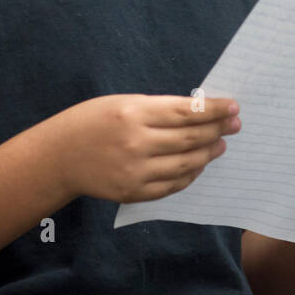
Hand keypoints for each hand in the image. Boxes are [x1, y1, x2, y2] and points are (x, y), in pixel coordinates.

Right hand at [52, 92, 239, 204]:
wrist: (60, 156)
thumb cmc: (93, 121)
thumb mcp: (123, 102)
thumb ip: (159, 109)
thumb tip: (200, 113)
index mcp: (133, 113)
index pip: (186, 112)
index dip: (214, 110)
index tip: (233, 107)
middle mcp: (136, 143)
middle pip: (190, 138)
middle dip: (218, 130)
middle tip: (234, 125)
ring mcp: (136, 171)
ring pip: (186, 164)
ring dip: (208, 153)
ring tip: (219, 144)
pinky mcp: (134, 192)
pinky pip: (173, 185)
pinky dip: (190, 174)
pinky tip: (198, 164)